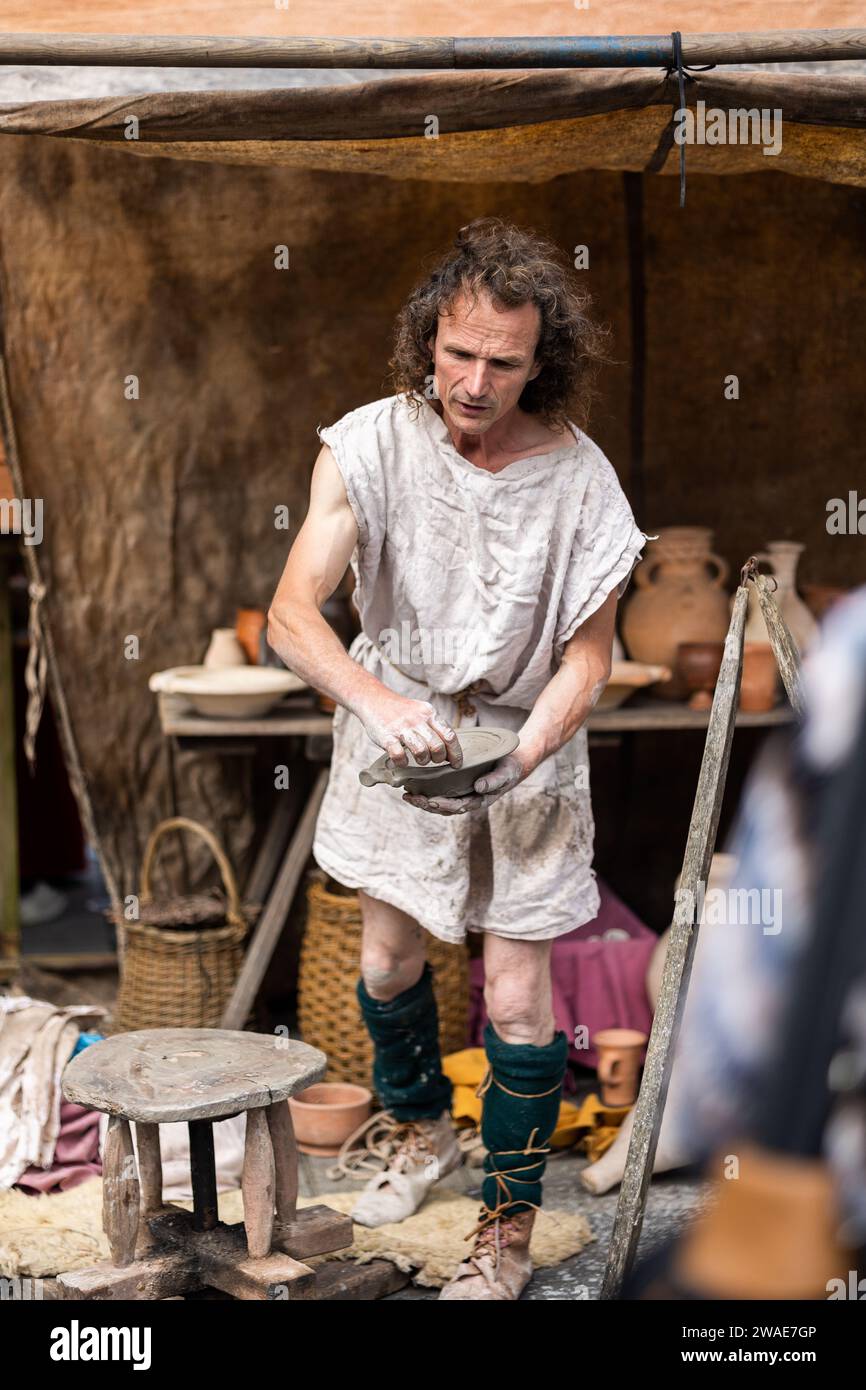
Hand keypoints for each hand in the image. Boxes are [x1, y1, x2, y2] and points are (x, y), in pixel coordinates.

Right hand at [357, 690, 461, 768]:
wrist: (374, 699)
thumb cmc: (401, 711)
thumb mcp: (422, 712)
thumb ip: (435, 727)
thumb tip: (451, 749)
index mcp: (429, 713)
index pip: (449, 736)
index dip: (455, 753)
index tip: (456, 764)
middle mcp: (417, 720)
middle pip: (437, 746)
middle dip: (439, 758)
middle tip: (434, 760)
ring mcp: (401, 728)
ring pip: (421, 751)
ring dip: (423, 760)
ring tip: (419, 759)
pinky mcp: (386, 736)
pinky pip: (399, 755)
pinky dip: (403, 762)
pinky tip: (402, 760)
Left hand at [403, 751, 528, 815]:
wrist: (511, 763)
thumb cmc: (508, 768)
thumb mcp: (505, 773)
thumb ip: (494, 780)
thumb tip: (479, 787)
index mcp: (478, 800)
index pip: (458, 806)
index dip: (443, 805)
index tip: (430, 800)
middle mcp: (467, 800)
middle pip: (444, 808)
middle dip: (426, 804)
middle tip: (410, 798)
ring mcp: (461, 794)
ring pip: (439, 802)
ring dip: (423, 801)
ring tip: (407, 795)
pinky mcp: (456, 786)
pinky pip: (439, 792)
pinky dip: (426, 791)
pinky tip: (414, 786)